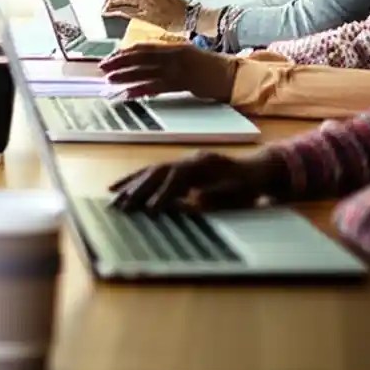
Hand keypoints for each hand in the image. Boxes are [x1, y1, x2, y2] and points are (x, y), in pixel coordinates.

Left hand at [99, 43, 238, 100]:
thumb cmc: (205, 66)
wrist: (229, 75)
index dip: (125, 52)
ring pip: (146, 72)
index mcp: (173, 47)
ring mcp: (178, 70)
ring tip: (110, 79)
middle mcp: (174, 55)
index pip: (143, 47)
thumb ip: (164, 56)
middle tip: (103, 67)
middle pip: (141, 58)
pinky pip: (157, 87)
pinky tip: (128, 93)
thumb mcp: (184, 54)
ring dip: (126, 75)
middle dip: (120, 62)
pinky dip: (141, 89)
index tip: (110, 57)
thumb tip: (140, 61)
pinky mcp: (182, 84)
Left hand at [102, 0, 189, 30]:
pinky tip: (109, 13)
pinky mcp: (146, 14)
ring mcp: (148, 2)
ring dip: (111, 4)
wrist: (190, 16)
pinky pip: (127, 11)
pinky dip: (116, 11)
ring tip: (105, 8)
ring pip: (124, 0)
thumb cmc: (180, 6)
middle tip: (108, 1)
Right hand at [107, 152, 287, 212]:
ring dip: (129, 185)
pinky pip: (149, 173)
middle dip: (138, 190)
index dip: (163, 193)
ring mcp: (180, 162)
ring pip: (149, 171)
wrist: (257, 170)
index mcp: (204, 163)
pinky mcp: (176, 168)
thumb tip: (196, 197)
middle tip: (122, 206)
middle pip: (157, 172)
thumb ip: (219, 193)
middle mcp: (188, 159)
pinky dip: (131, 180)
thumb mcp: (242, 190)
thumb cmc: (250, 184)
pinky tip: (117, 188)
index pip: (177, 178)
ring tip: (112, 199)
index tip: (150, 209)